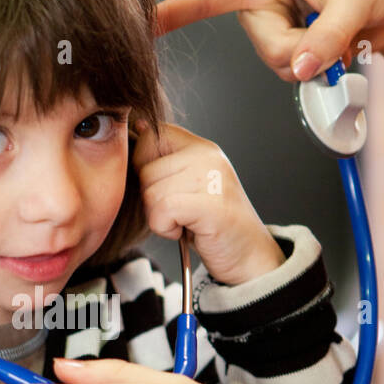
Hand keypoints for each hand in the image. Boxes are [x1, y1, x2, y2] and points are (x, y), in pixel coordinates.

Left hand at [132, 120, 283, 284]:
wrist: (247, 254)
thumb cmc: (212, 224)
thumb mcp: (189, 183)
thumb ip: (167, 160)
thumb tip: (136, 128)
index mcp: (201, 147)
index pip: (153, 134)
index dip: (144, 163)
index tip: (163, 187)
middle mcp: (207, 156)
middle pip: (145, 170)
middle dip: (152, 199)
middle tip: (180, 212)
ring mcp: (211, 178)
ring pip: (150, 193)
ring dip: (159, 217)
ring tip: (185, 221)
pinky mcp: (210, 204)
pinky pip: (161, 211)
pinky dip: (165, 228)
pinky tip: (186, 231)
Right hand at [155, 0, 383, 85]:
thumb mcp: (355, 2)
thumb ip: (326, 37)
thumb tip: (301, 69)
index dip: (173, 12)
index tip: (139, 25)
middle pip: (263, 47)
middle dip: (300, 49)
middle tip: (338, 30)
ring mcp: (278, 23)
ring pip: (280, 64)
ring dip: (314, 59)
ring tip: (344, 32)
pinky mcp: (293, 42)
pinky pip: (295, 71)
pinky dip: (320, 65)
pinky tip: (342, 44)